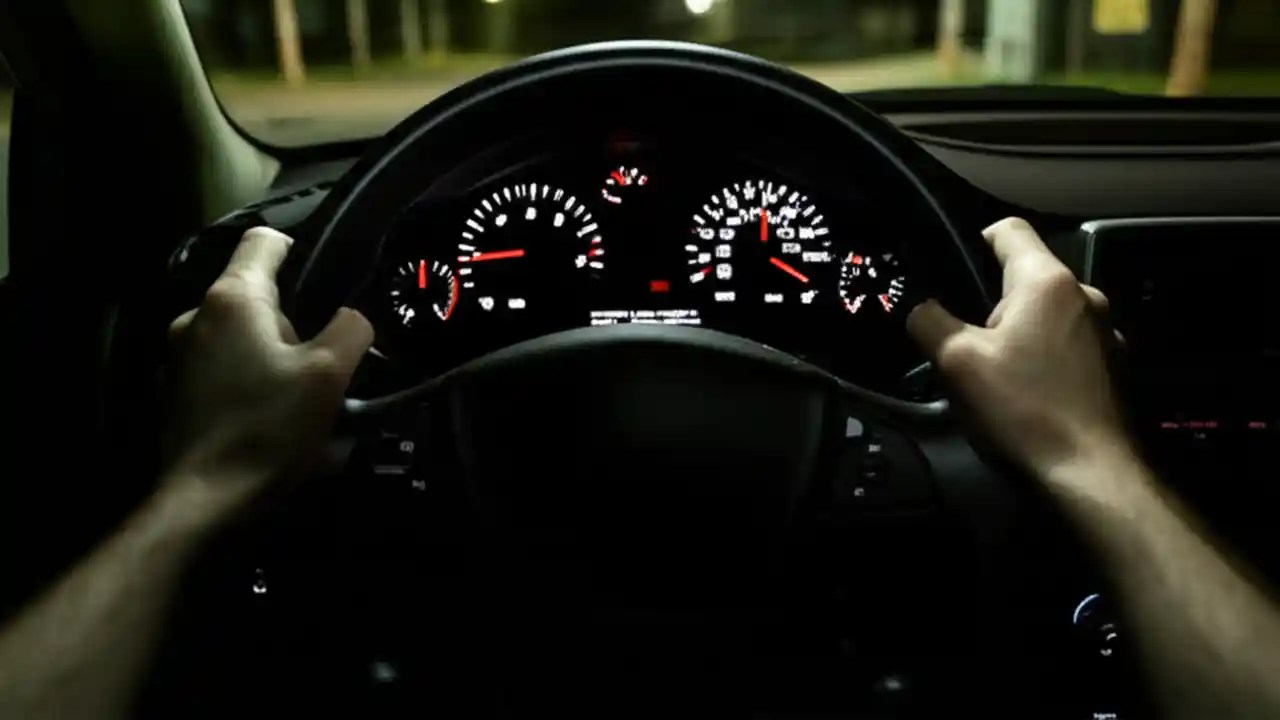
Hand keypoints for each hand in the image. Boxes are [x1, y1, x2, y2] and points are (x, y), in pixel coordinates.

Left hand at [164, 227, 373, 514]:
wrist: (205, 501)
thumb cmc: (268, 428)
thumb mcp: (328, 376)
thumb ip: (350, 331)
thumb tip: (352, 318)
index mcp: (232, 298)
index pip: (265, 241)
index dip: (301, 248)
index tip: (328, 279)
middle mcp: (196, 315)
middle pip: (259, 296)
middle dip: (295, 322)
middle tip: (324, 365)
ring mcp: (180, 355)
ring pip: (243, 336)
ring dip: (274, 357)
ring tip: (302, 401)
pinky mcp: (177, 391)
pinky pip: (225, 368)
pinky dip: (251, 382)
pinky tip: (271, 421)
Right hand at [907, 217, 1128, 479]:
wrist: (1091, 473)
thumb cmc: (1023, 408)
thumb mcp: (957, 362)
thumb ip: (929, 321)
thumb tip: (921, 309)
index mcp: (1047, 281)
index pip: (1007, 230)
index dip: (972, 242)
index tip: (950, 276)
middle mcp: (1084, 295)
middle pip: (1025, 276)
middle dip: (990, 301)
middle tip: (962, 341)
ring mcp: (1105, 332)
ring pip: (1045, 314)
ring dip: (1019, 332)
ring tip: (994, 374)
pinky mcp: (1111, 366)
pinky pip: (1065, 344)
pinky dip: (1043, 357)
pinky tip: (1027, 394)